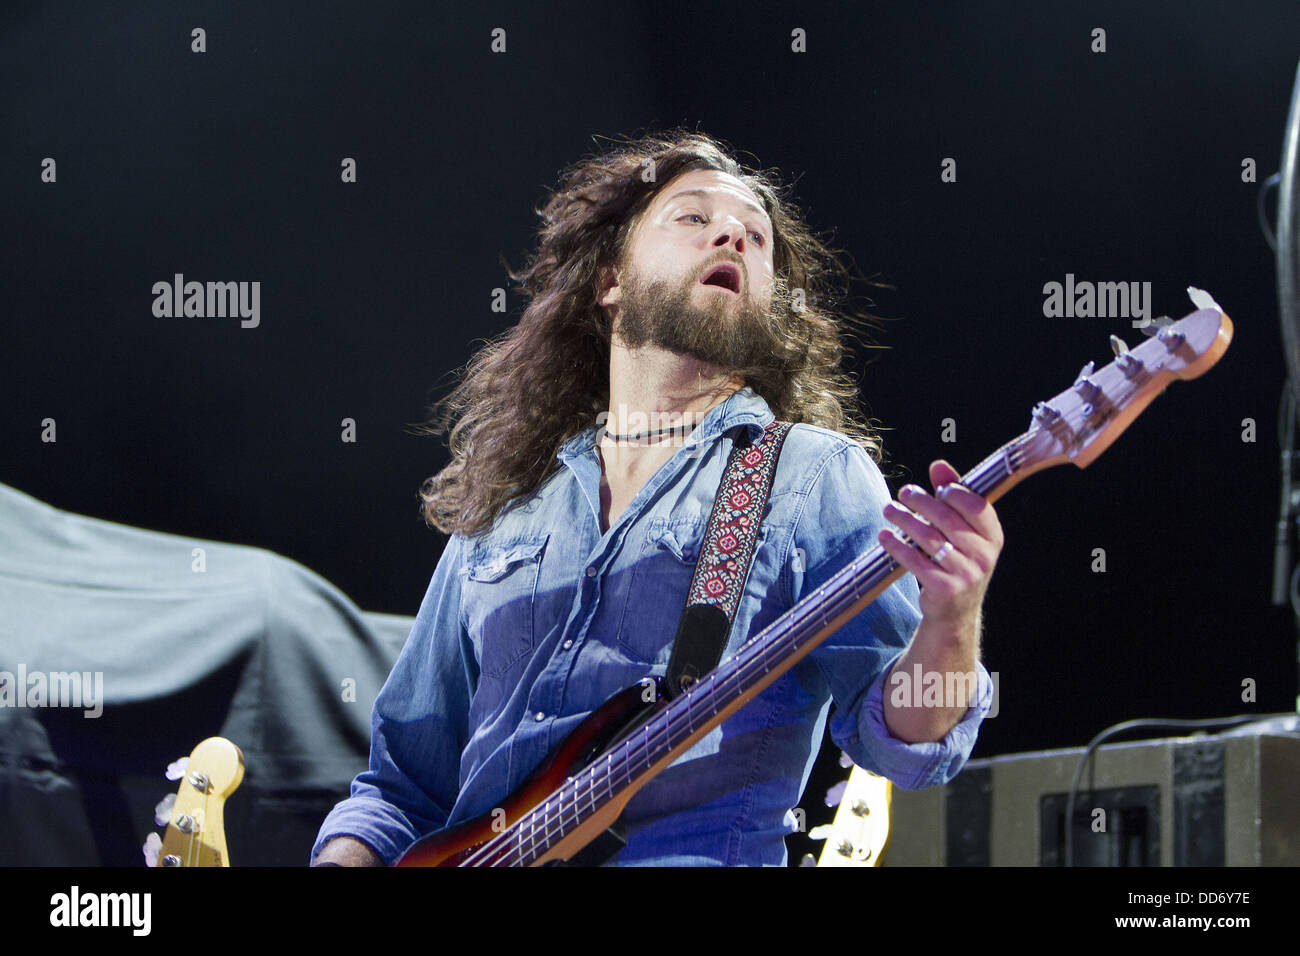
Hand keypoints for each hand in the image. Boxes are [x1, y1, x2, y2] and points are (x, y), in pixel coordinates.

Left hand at [877, 459, 1003, 633]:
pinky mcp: (944, 589)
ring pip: (929, 538)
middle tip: (903, 493)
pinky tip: (884, 536)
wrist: (955, 611)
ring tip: (889, 510)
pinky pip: (915, 561)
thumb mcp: (963, 531)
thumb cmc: (957, 561)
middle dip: (922, 502)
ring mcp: (965, 575)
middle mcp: (984, 556)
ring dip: (904, 520)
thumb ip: (954, 497)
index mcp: (993, 537)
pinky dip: (897, 546)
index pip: (977, 506)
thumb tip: (938, 465)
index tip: (935, 487)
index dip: (955, 492)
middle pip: (948, 519)